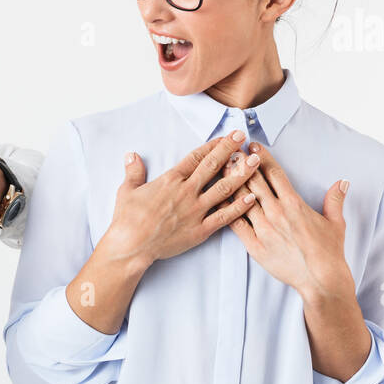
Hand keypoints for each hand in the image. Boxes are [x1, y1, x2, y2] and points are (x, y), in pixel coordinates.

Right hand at [96, 131, 260, 273]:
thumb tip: (131, 155)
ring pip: (223, 189)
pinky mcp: (200, 230)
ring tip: (255, 162)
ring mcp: (195, 211)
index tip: (226, 137)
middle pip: (213, 166)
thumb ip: (133, 171)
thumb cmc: (127, 220)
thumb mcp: (127, 191)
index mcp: (170, 180)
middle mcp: (186, 192)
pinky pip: (224, 217)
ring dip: (241, 174)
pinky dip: (238, 207)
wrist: (131, 246)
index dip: (213, 145)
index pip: (196, 157)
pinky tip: (251, 198)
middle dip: (230, 150)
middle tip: (243, 137)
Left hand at [217, 142, 353, 299]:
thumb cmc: (329, 252)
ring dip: (230, 181)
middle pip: (254, 181)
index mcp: (295, 203)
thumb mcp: (336, 223)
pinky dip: (225, 209)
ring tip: (220, 167)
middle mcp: (277, 212)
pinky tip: (216, 198)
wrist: (320, 279)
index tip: (253, 146)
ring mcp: (264, 228)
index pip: (275, 173)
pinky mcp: (254, 245)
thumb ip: (335, 200)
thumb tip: (342, 182)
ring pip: (242, 198)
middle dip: (241, 163)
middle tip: (230, 149)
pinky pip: (235, 223)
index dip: (262, 157)